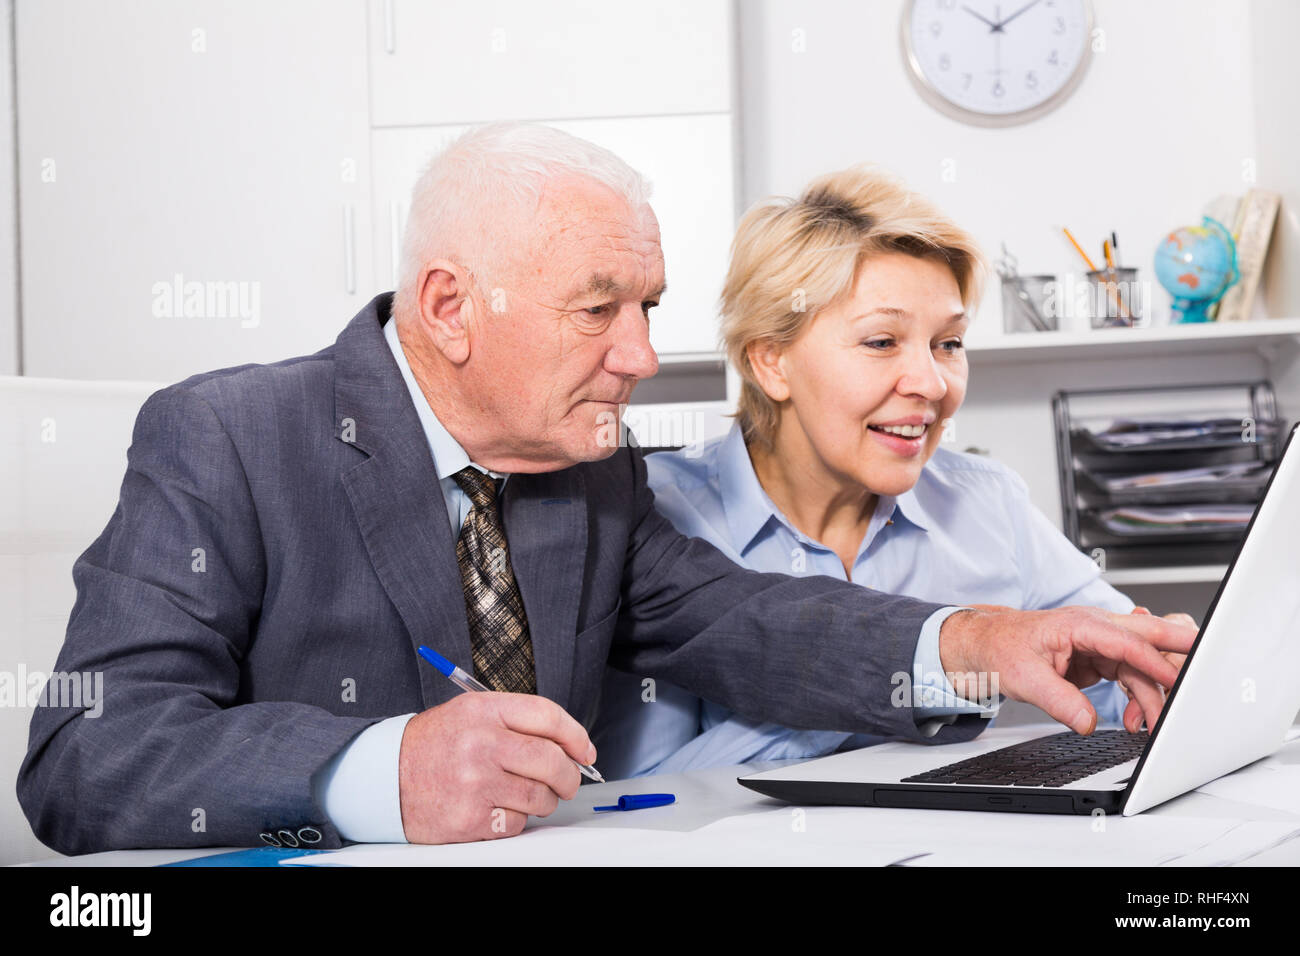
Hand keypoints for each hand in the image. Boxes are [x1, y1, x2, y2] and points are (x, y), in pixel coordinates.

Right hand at [397, 692, 595, 842]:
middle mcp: (481, 743)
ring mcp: (475, 783)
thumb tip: (570, 746)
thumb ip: (517, 723)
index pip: (548, 716)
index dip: (576, 735)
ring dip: (545, 800)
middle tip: (568, 781)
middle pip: (551, 761)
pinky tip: (498, 807)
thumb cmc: (435, 744)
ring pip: (540, 797)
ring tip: (530, 794)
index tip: (585, 750)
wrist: (385, 776)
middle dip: (569, 776)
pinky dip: (516, 819)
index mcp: (484, 710)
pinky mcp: (470, 818)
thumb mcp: (471, 713)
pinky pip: (517, 823)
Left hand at [938, 604, 1195, 735]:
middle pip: (1148, 637)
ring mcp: (1100, 643)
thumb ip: (1058, 700)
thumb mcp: (1024, 678)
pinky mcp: (1100, 659)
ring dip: (1151, 694)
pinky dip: (1139, 697)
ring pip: (1143, 665)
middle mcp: (1095, 629)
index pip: (1126, 641)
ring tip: (1145, 725)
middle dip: (1181, 652)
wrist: (986, 645)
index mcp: (1079, 624)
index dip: (1153, 662)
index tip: (1176, 683)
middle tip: (1212, 669)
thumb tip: (1088, 722)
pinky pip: (1132, 675)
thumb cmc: (1002, 648)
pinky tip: (1136, 718)